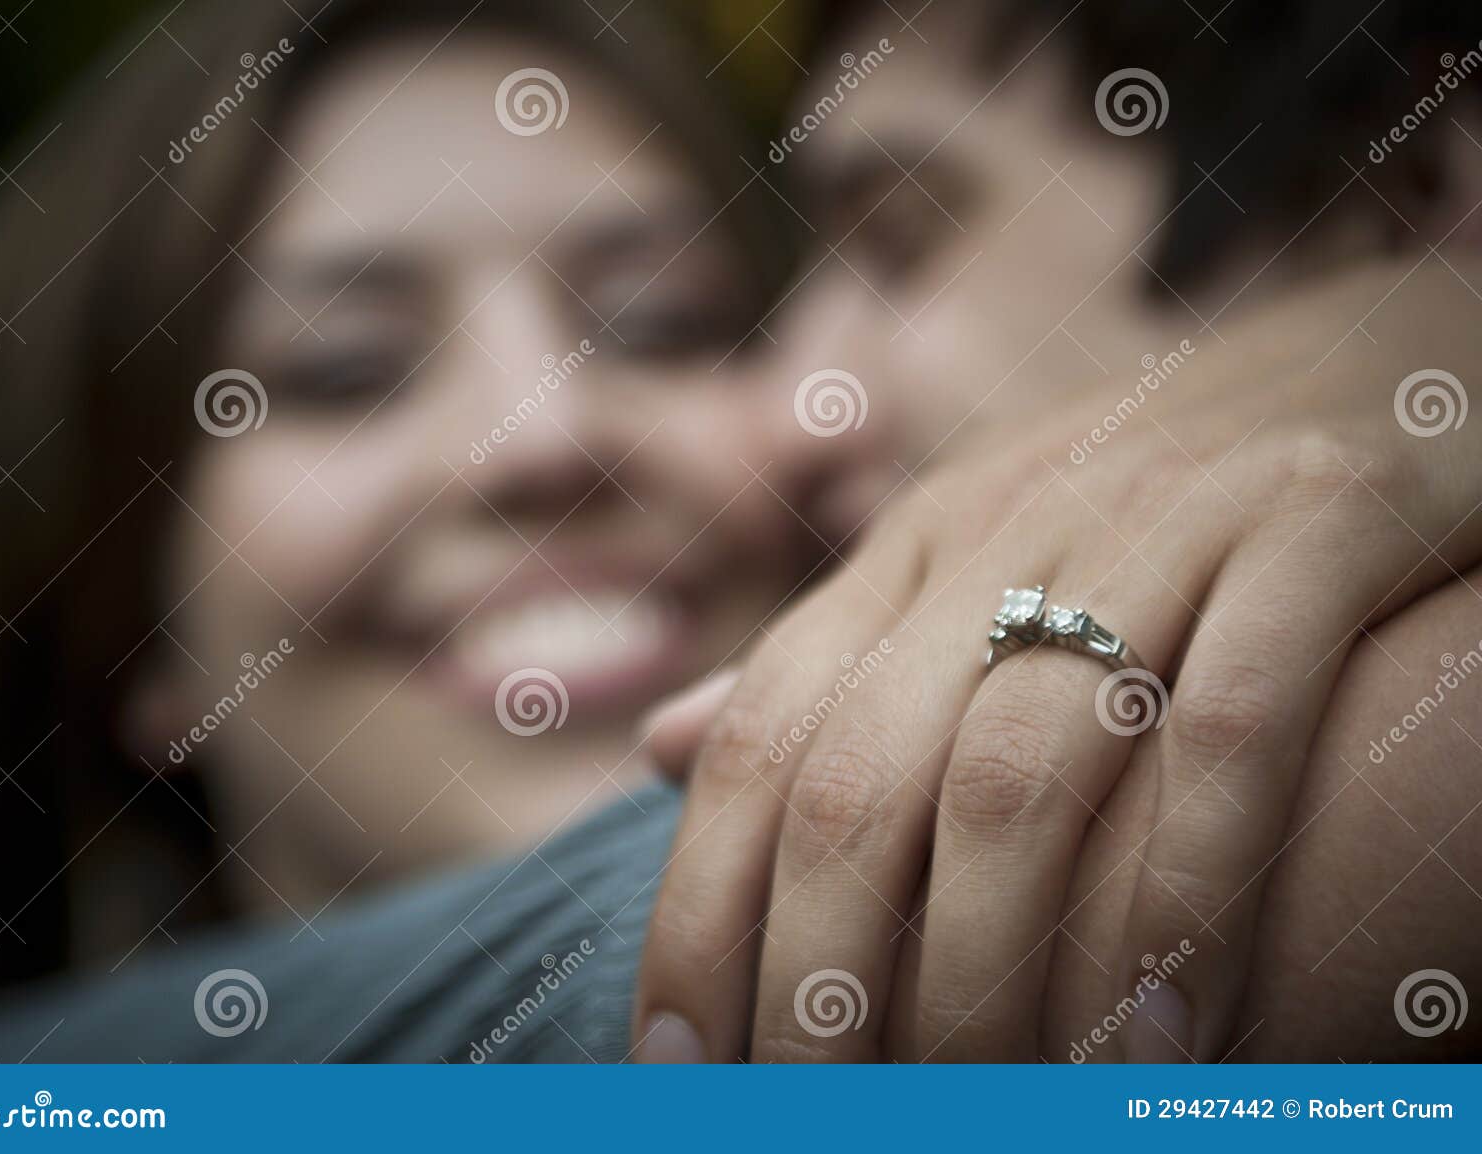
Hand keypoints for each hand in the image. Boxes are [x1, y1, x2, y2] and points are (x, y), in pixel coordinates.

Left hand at [631, 257, 1481, 1060]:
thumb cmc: (1157, 488)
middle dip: (819, 974)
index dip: (700, 907)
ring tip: (978, 1107)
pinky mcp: (1321, 519)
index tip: (679, 1061)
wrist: (1388, 344)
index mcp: (911, 543)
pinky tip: (1167, 1037)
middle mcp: (1009, 527)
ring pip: (1021, 771)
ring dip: (983, 967)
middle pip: (861, 775)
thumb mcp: (970, 550)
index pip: (762, 738)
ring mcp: (1165, 514)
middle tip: (816, 1116)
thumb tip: (660, 749)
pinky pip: (1235, 727)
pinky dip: (1190, 889)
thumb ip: (832, 658)